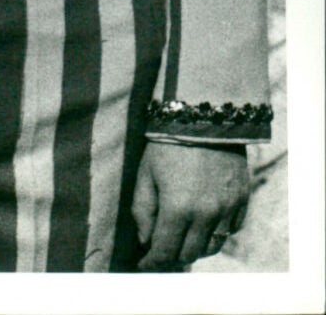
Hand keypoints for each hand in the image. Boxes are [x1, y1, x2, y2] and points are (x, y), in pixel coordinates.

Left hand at [133, 140, 249, 268]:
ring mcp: (228, 208)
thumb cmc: (166, 145)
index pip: (164, 250)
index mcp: (177, 208)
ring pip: (213, 245)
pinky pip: (231, 229)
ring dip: (196, 248)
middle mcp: (206, 214)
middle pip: (190, 253)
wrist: (203, 119)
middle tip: (160, 250)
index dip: (151, 262)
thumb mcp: (145, 174)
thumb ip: (142, 210)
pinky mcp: (243, 200)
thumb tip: (145, 240)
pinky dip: (216, 233)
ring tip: (181, 239)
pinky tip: (203, 224)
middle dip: (172, 256)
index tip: (143, 265)